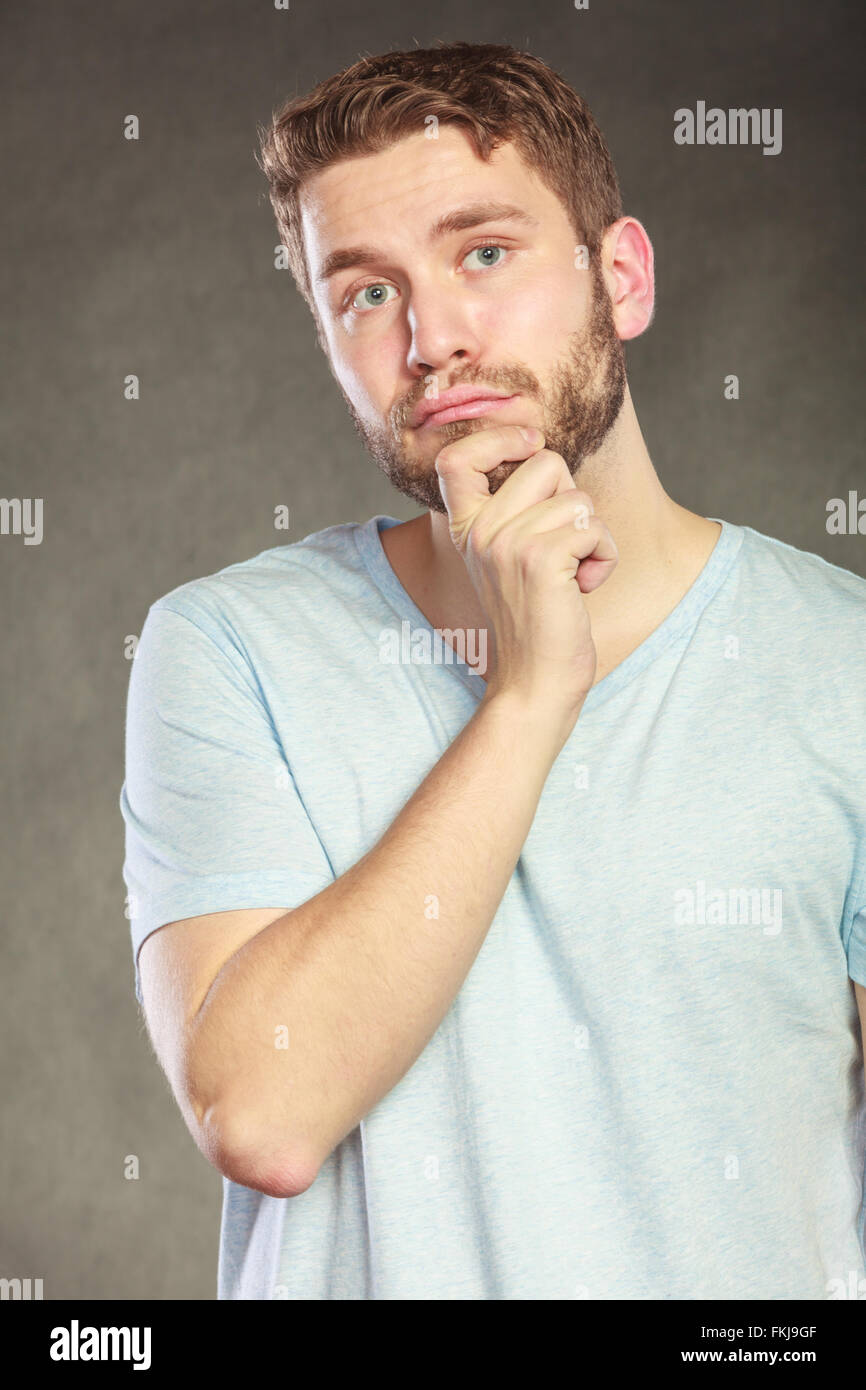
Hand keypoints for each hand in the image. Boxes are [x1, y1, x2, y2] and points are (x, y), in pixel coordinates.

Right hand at [436, 424, 617, 716]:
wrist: (535, 684)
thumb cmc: (536, 621)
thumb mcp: (510, 558)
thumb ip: (514, 510)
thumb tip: (540, 452)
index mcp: (466, 528)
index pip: (456, 458)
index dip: (498, 437)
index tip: (530, 444)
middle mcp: (479, 531)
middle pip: (545, 462)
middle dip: (572, 499)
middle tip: (562, 549)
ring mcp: (506, 543)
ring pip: (578, 498)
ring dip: (593, 537)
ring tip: (571, 576)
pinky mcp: (540, 559)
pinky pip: (595, 528)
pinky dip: (604, 557)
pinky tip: (583, 587)